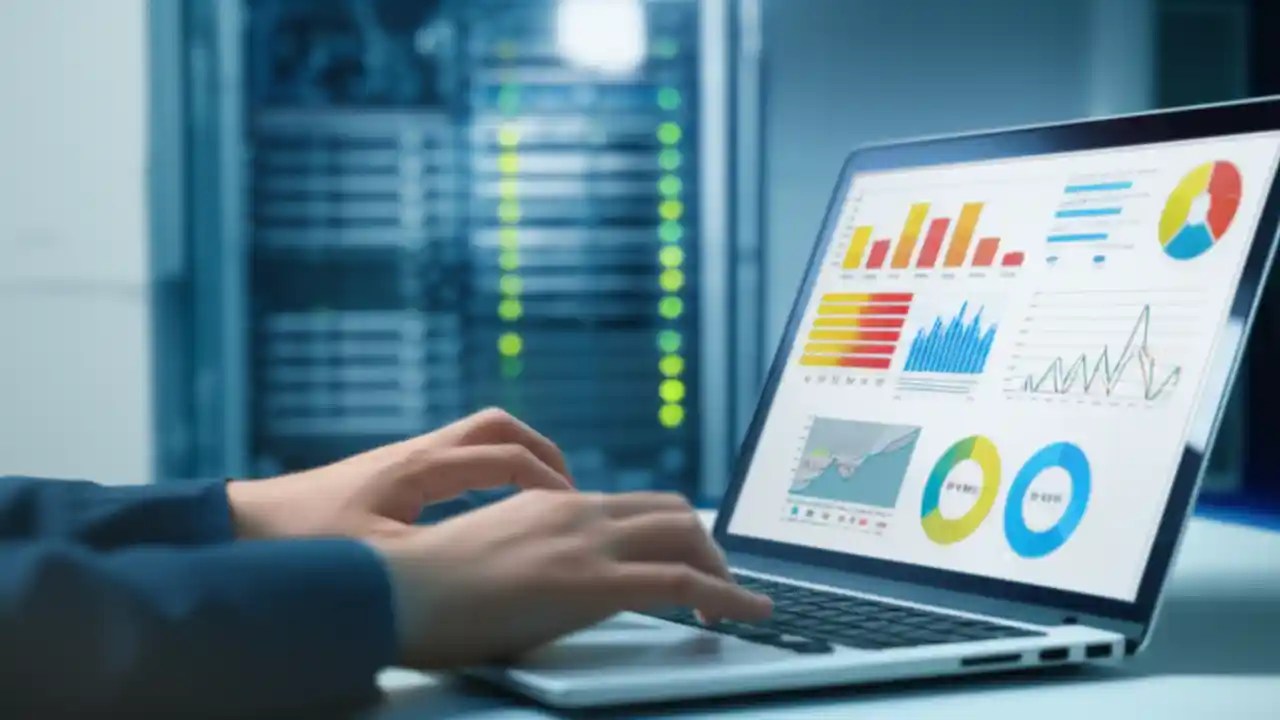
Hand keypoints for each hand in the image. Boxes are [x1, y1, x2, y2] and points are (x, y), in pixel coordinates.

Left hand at [227, 408, 572, 539]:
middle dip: (543, 454)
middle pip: (497, 427)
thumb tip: (498, 559)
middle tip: (568, 495)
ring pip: (478, 438)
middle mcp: (416, 453)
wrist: (240, 527)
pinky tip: (491, 513)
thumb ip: (438, 556)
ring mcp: (403, 460)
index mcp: (420, 468)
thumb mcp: (375, 561)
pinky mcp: (391, 475)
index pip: (507, 458)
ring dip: (517, 460)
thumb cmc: (302, 546)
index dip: (550, 482)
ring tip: (541, 503)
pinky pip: (458, 459)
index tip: (573, 515)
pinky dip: (490, 473)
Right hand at [367, 489, 772, 668]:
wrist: (393, 592)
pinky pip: (681, 581)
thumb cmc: (425, 589)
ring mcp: (586, 541)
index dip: (670, 531)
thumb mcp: (489, 555)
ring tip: (732, 599)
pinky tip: (750, 611)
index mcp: (550, 503)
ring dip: (719, 567)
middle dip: (705, 544)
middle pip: (670, 512)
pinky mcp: (591, 581)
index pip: (630, 506)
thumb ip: (531, 554)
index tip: (685, 556)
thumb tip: (554, 580)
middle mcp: (576, 510)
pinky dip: (727, 595)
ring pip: (685, 535)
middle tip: (716, 578)